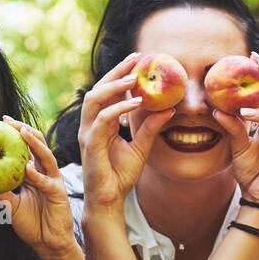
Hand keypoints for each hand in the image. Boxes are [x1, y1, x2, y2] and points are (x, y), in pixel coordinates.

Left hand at [0, 117, 79, 259]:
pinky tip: (27, 169)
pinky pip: (47, 182)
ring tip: (23, 133)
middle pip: (38, 145)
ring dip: (35, 144)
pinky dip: (37, 175)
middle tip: (10, 122)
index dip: (16, 134)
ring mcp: (54, 182)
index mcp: (35, 173)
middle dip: (25, 131)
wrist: (48, 243)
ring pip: (46, 157)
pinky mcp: (59, 194)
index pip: (27, 147)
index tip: (1, 121)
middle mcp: (45, 173)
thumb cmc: (32, 224)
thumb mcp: (10, 205)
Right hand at [79, 53, 174, 208]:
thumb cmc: (121, 176)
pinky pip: (102, 119)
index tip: (138, 60)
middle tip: (136, 59)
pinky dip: (119, 108)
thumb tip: (170, 108)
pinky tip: (137, 103)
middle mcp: (92, 124)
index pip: (108, 92)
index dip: (121, 74)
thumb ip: (151, 127)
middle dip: (116, 71)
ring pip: (95, 99)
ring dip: (115, 85)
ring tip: (135, 78)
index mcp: (102, 123)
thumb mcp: (142, 147)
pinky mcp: (90, 144)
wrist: (109, 200)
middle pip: (99, 88)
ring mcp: (89, 133)